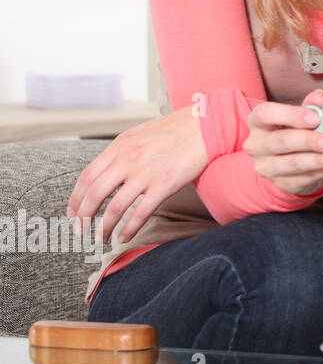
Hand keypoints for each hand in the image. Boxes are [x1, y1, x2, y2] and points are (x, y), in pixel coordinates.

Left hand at [66, 106, 207, 244]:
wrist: (208, 124)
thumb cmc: (178, 130)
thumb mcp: (142, 134)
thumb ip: (123, 151)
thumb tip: (108, 171)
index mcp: (121, 145)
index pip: (88, 176)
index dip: (76, 198)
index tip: (73, 214)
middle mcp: (129, 158)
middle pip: (95, 193)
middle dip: (84, 217)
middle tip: (81, 231)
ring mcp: (146, 172)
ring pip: (115, 207)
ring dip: (104, 227)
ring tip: (102, 238)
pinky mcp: (165, 184)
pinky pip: (141, 212)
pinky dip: (129, 229)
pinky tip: (124, 237)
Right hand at [243, 90, 322, 194]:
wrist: (290, 161)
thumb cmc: (293, 131)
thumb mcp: (300, 115)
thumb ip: (310, 105)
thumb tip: (320, 97)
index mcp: (258, 122)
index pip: (266, 114)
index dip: (291, 115)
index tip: (315, 118)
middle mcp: (257, 145)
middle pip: (281, 142)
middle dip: (308, 141)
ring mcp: (266, 167)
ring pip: (292, 164)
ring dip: (319, 161)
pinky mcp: (281, 183)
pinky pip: (303, 179)